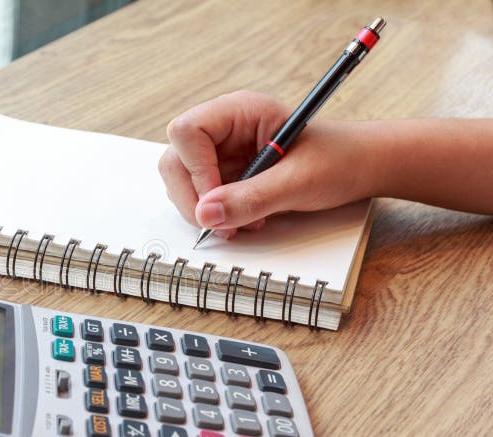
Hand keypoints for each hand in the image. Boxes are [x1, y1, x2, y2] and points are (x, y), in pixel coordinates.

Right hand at [158, 91, 379, 237]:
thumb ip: (252, 198)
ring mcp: (221, 154)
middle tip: (221, 223)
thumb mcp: (299, 182)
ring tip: (243, 221)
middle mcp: (224, 130)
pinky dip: (216, 217)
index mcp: (239, 112)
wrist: (361, 170)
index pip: (187, 132)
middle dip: (193, 197)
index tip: (216, 199)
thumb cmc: (340, 160)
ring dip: (205, 211)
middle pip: (175, 160)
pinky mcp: (225, 177)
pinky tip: (245, 220)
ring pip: (182, 183)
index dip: (195, 169)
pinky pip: (201, 199)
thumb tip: (206, 215)